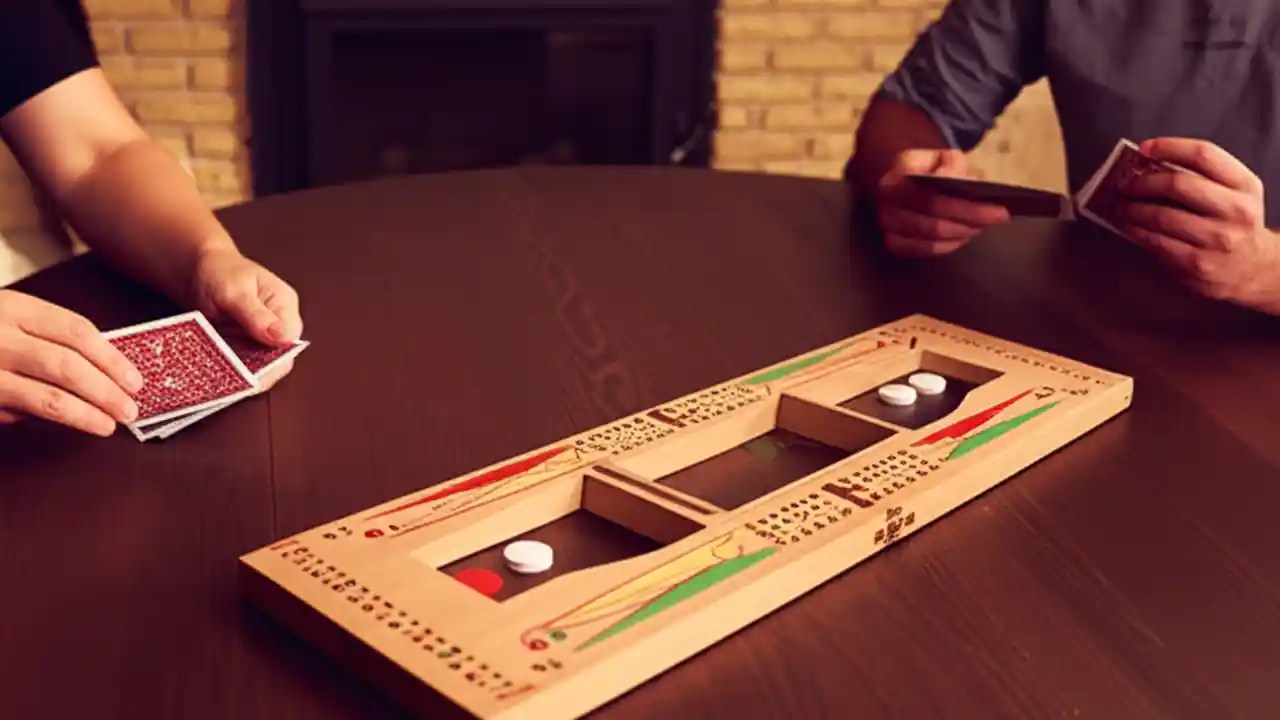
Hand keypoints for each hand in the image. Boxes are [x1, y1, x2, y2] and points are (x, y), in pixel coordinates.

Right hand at [0, 290, 141, 435]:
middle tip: (129, 410)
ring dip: (82, 414)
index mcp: (12, 306)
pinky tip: (59, 423)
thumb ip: (48, 338)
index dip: (112, 359)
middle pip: (66, 365)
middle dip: (105, 391)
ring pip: (44, 397)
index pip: (77, 331)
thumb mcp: (9, 318)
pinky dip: (36, 418)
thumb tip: (104, 368)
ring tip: (107, 425)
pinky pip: (13, 413)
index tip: (135, 380)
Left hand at [190, 246, 302, 388]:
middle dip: (256, 373)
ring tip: (220, 379)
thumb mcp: (234, 291)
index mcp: (284, 306)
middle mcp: (279, 324)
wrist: (196, 268)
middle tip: (229, 381)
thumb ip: (257, 315)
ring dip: (242, 375)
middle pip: (278, 360)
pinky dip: (232, 372)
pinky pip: (244, 366)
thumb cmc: (218, 271)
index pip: (289, 343)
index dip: (272, 362)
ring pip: (261, 367)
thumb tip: (284, 339)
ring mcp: (262, 337)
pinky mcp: (246, 347)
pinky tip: (217, 375)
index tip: (248, 375)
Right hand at [875, 148, 1010, 257]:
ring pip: (932, 240)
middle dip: (970, 224)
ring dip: (962, 235)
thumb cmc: (927, 168)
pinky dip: (949, 246)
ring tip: (982, 226)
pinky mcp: (894, 244)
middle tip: (997, 219)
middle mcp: (886, 208)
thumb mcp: (941, 155)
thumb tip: (955, 180)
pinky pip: (925, 251)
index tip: (999, 210)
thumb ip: (951, 163)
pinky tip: (965, 236)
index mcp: (894, 182)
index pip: (932, 201)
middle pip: (934, 225)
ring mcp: (888, 229)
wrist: (903, 179)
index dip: (966, 209)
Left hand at [1113, 138, 1279, 309]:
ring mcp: (1216, 240)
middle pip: (1178, 184)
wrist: (1254, 268)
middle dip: (1143, 181)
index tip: (1145, 148)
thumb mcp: (1234, 193)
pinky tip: (1127, 225)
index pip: (1203, 155)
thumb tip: (1150, 164)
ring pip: (1161, 216)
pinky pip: (1156, 242)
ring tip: (1119, 205)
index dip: (1169, 147)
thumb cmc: (1234, 224)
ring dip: (1132, 208)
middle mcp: (1234, 211)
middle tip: (1125, 183)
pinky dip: (1135, 230)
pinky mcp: (1196, 264)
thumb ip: (1203, 176)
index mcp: (1244, 185)